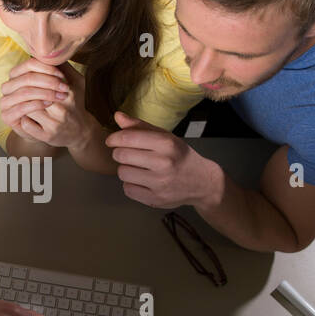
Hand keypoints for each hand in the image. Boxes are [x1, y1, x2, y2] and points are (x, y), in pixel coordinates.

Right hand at [0, 58, 67, 132]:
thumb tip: (60, 58)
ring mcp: (5, 101)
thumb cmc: (54, 104)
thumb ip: (58, 71)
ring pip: (24, 92)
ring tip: (59, 96)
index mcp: (17, 74)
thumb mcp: (58, 86)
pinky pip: (21, 107)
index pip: (30, 64)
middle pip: (27, 78)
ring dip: (44, 93)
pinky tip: (49, 104)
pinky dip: (36, 104)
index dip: (48, 68)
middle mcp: (8, 86)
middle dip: (49, 82)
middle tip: (64, 87)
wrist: (48, 127)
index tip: (63, 76)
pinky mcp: (7, 116)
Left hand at [1, 60, 93, 148]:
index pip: (43, 80)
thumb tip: (49, 53)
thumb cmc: (76, 103)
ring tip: (22, 100)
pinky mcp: (47, 137)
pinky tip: (25, 115)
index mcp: (68, 94)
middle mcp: (62, 110)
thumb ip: (65, 67)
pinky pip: (27, 125)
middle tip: (22, 88)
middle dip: (26, 90)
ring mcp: (54, 125)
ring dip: (23, 104)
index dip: (33, 77)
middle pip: (33, 95)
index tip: (30, 76)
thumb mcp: (77, 83)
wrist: (81, 132)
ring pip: (28, 109)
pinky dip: (24, 119)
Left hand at [105, 112, 223, 209]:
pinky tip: (142, 181)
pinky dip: (131, 184)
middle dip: (120, 153)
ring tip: (137, 168)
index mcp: (166, 143)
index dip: (114, 138)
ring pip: (122, 173)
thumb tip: (117, 116)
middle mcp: (164, 163)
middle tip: (127, 155)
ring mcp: (160, 183)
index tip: (112, 141)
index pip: (128, 138)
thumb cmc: (179, 156)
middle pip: (121, 155)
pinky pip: (127, 189)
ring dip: (125, 169)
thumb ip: (140, 126)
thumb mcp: (165, 137)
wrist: (202, 182)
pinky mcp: (155, 199)